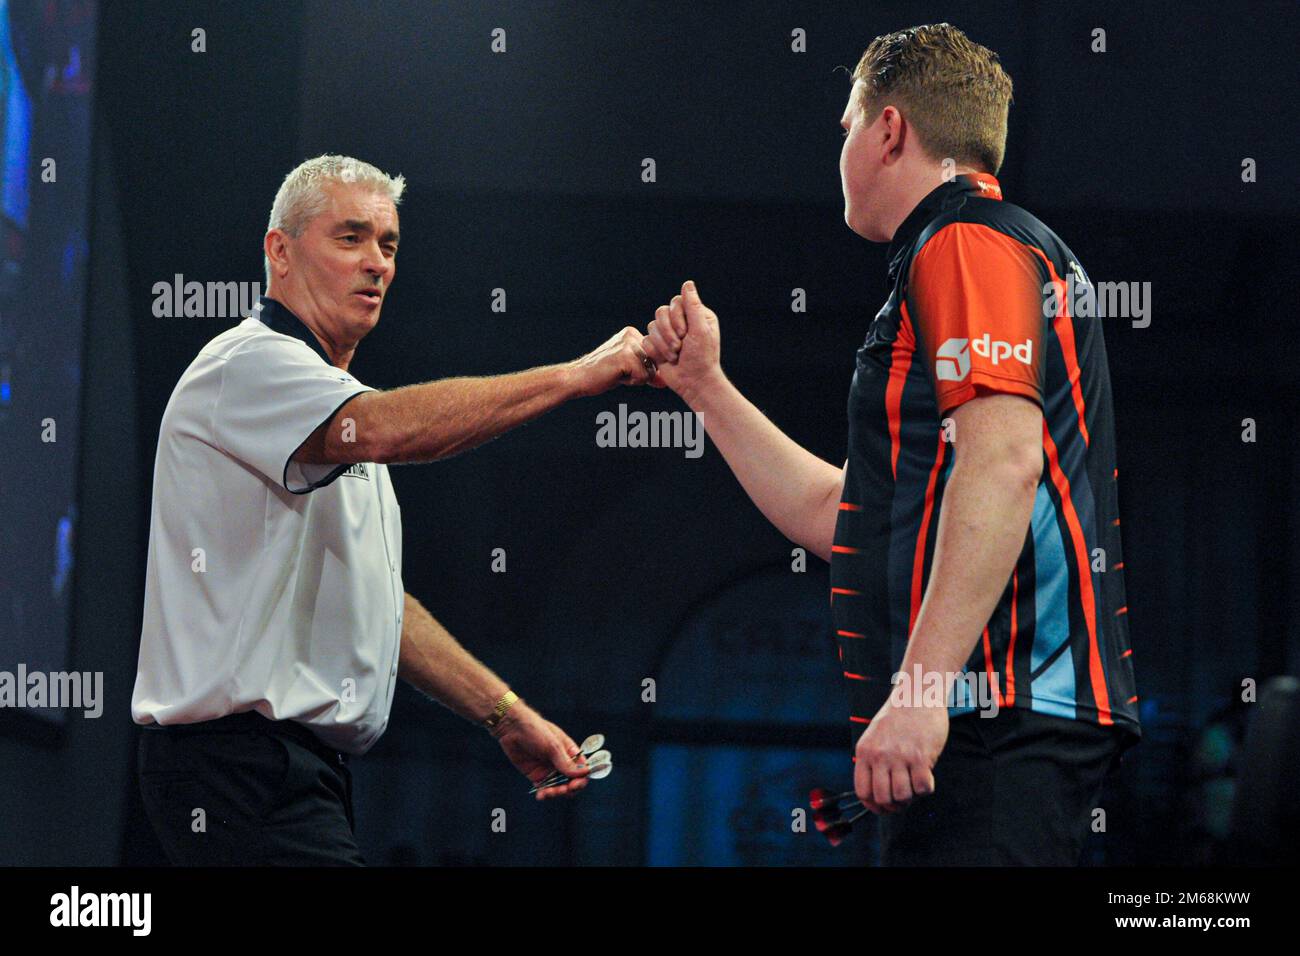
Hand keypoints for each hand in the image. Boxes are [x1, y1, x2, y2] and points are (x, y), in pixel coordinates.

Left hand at [492, 702, 590, 800]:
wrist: (512, 728)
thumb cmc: (536, 730)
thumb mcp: (553, 746)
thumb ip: (566, 762)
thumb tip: (584, 772)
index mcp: (570, 752)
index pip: (582, 769)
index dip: (581, 779)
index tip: (575, 785)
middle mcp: (561, 762)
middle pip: (572, 781)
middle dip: (569, 789)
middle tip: (562, 790)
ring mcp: (549, 769)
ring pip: (558, 787)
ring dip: (556, 793)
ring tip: (548, 793)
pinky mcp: (536, 775)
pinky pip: (544, 788)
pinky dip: (544, 794)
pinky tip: (541, 796)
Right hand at [567, 327, 656, 396]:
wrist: (578, 377)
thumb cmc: (603, 374)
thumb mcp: (629, 370)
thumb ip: (648, 372)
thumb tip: (666, 382)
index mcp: (632, 333)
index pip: (654, 356)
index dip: (642, 369)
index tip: (622, 367)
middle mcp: (631, 334)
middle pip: (654, 363)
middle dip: (640, 374)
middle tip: (618, 371)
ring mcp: (628, 343)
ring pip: (650, 370)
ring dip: (635, 378)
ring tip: (617, 372)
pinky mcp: (625, 356)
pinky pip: (643, 376)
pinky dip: (632, 382)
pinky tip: (616, 375)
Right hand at [641, 280, 723, 403]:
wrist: (692, 383)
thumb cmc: (701, 358)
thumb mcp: (700, 331)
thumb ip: (693, 306)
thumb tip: (687, 283)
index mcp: (696, 315)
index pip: (676, 302)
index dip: (676, 317)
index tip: (685, 334)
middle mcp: (681, 321)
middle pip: (661, 312)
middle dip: (668, 332)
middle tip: (679, 348)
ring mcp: (668, 333)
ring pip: (652, 326)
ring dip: (662, 344)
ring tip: (674, 356)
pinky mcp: (657, 345)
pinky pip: (646, 340)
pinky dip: (655, 351)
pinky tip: (666, 360)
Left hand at [853, 694, 947, 813]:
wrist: (917, 694)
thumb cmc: (898, 718)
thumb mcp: (875, 736)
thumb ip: (873, 761)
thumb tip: (877, 794)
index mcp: (865, 752)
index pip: (862, 792)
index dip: (873, 806)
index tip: (884, 807)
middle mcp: (879, 755)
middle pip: (882, 798)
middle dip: (894, 806)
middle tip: (903, 799)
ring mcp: (900, 756)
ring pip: (902, 796)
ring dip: (911, 797)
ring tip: (914, 784)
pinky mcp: (921, 756)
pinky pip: (923, 788)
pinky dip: (926, 789)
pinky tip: (927, 776)